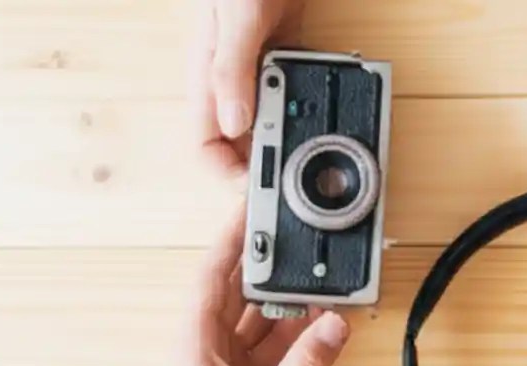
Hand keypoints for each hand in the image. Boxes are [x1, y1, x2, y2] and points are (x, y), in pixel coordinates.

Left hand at [169, 200, 350, 365]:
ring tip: (322, 280)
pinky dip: (297, 336)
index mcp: (194, 346)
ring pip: (259, 320)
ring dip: (289, 304)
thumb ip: (308, 365)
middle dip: (270, 266)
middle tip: (300, 237)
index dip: (232, 237)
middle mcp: (206, 352)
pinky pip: (273, 349)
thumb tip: (335, 325)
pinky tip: (322, 325)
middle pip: (238, 292)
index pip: (211, 275)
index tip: (253, 205)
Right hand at [190, 0, 303, 174]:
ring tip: (308, 154)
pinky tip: (322, 116)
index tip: (257, 185)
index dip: (226, 173)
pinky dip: (304, 110)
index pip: (205, 145)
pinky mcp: (281, 57)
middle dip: (262, 166)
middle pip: (238, 145)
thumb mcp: (237, 19)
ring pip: (266, 125)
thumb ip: (232, 69)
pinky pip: (290, 97)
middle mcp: (230, 82)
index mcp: (208, 78)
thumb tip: (233, 122)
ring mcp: (256, 72)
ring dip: (285, 142)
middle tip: (291, 180)